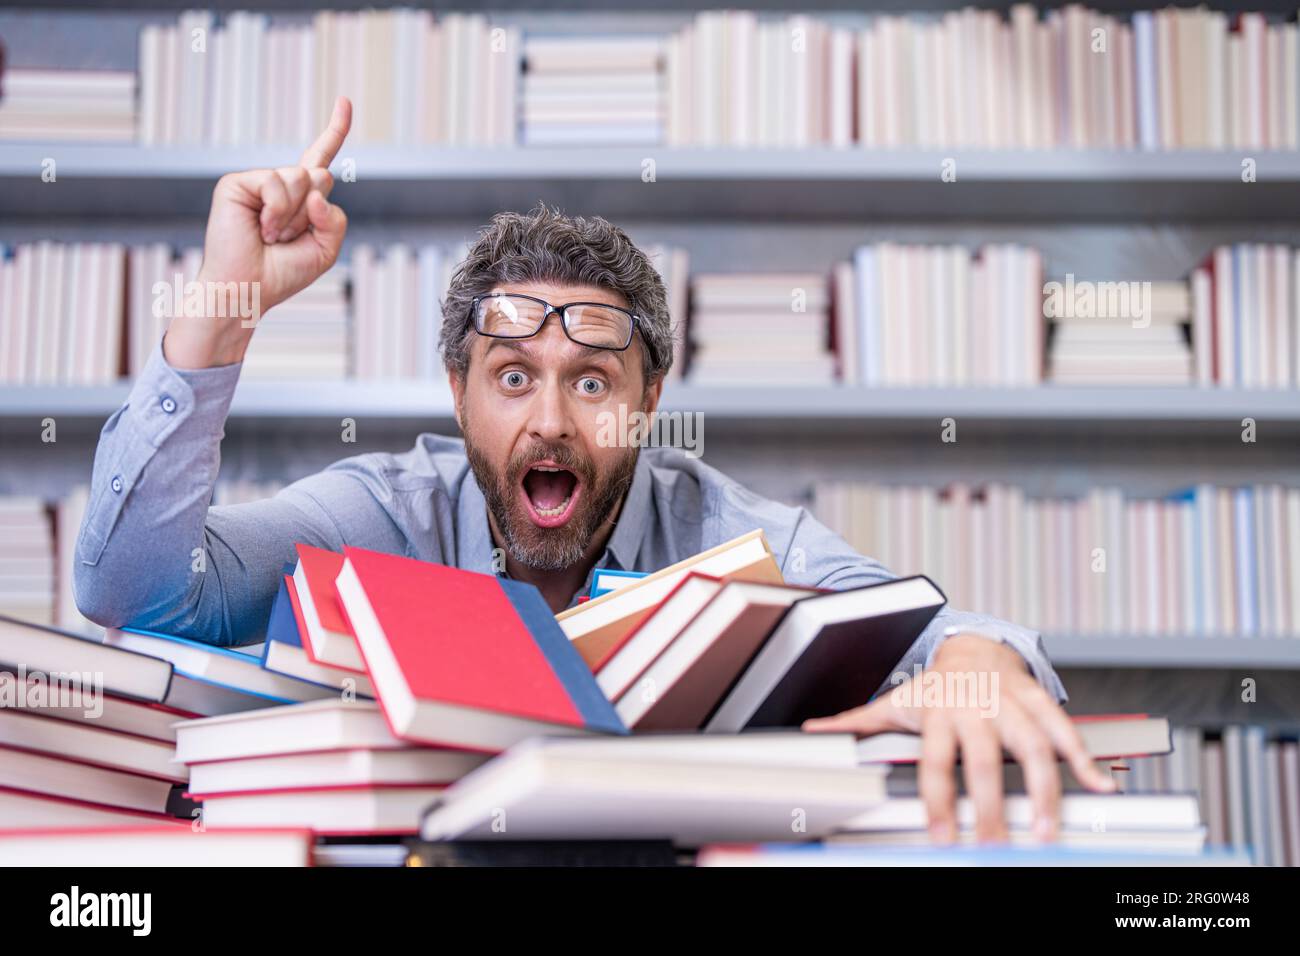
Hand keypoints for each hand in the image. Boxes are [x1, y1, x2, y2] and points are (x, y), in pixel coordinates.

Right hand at [163, 96, 352, 368]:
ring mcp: (258, 181)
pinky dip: (276, 211)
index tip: (344, 101)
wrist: (248, 289)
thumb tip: (317, 184)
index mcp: (300, 198)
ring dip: (293, 217)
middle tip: (286, 238)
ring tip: (270, 235)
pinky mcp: (237, 182)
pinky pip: (276, 183)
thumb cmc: (282, 273)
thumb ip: (335, 219)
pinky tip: (259, 228)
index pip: (321, 158)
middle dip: (313, 213)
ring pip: (302, 179)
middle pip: (322, 176)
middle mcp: (279, 185)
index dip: (335, 130)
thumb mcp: (325, 250)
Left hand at [802, 633, 1117, 844]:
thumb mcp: (894, 701)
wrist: (973, 644)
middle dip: (992, 804)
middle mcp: (977, 707)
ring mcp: (1011, 703)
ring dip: (1045, 788)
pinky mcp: (1040, 700)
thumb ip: (856, 721)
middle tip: (998, 844)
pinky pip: (1065, 728)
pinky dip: (1084, 758)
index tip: (944, 835)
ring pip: (1033, 746)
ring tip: (1049, 828)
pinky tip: (1100, 785)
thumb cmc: (933, 685)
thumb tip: (812, 732)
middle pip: (986, 761)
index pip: (936, 762)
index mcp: (938, 712)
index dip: (939, 799)